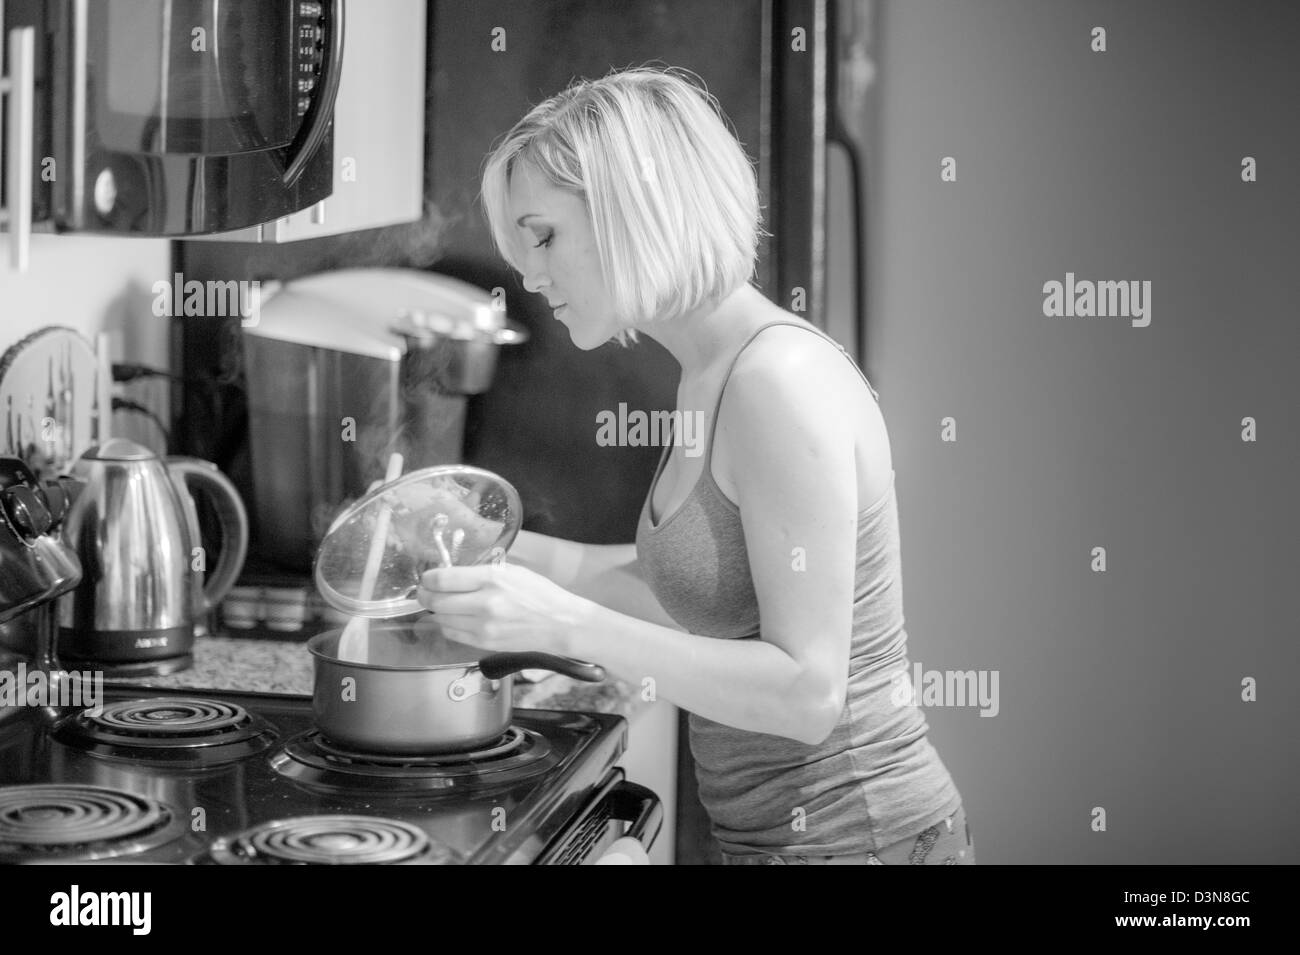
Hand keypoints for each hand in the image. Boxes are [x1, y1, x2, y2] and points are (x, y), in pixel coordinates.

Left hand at [415, 563, 592, 655]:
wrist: (560, 624)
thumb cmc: (539, 593)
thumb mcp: (511, 571)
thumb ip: (479, 574)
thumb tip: (448, 577)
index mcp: (492, 579)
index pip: (442, 579)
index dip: (428, 578)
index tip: (427, 578)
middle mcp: (484, 603)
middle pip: (436, 601)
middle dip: (425, 595)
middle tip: (425, 592)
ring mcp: (482, 627)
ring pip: (441, 619)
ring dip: (437, 611)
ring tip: (444, 605)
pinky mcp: (483, 643)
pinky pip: (452, 634)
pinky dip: (448, 625)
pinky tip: (456, 619)